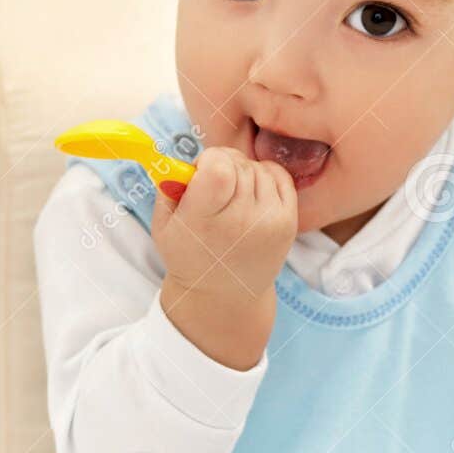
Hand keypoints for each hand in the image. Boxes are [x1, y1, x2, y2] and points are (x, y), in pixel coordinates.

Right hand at [152, 146, 298, 368]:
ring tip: (232, 194)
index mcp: (205, 222)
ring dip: (243, 171)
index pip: (219, 167)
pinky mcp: (288, 223)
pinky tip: (251, 192)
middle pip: (238, 164)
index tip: (202, 171)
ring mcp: (269, 223)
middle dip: (224, 164)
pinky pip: (280, 176)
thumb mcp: (164, 225)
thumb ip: (169, 185)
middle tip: (215, 185)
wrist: (225, 295)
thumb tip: (184, 157)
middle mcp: (241, 223)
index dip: (210, 159)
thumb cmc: (190, 255)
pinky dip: (265, 175)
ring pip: (258, 168)